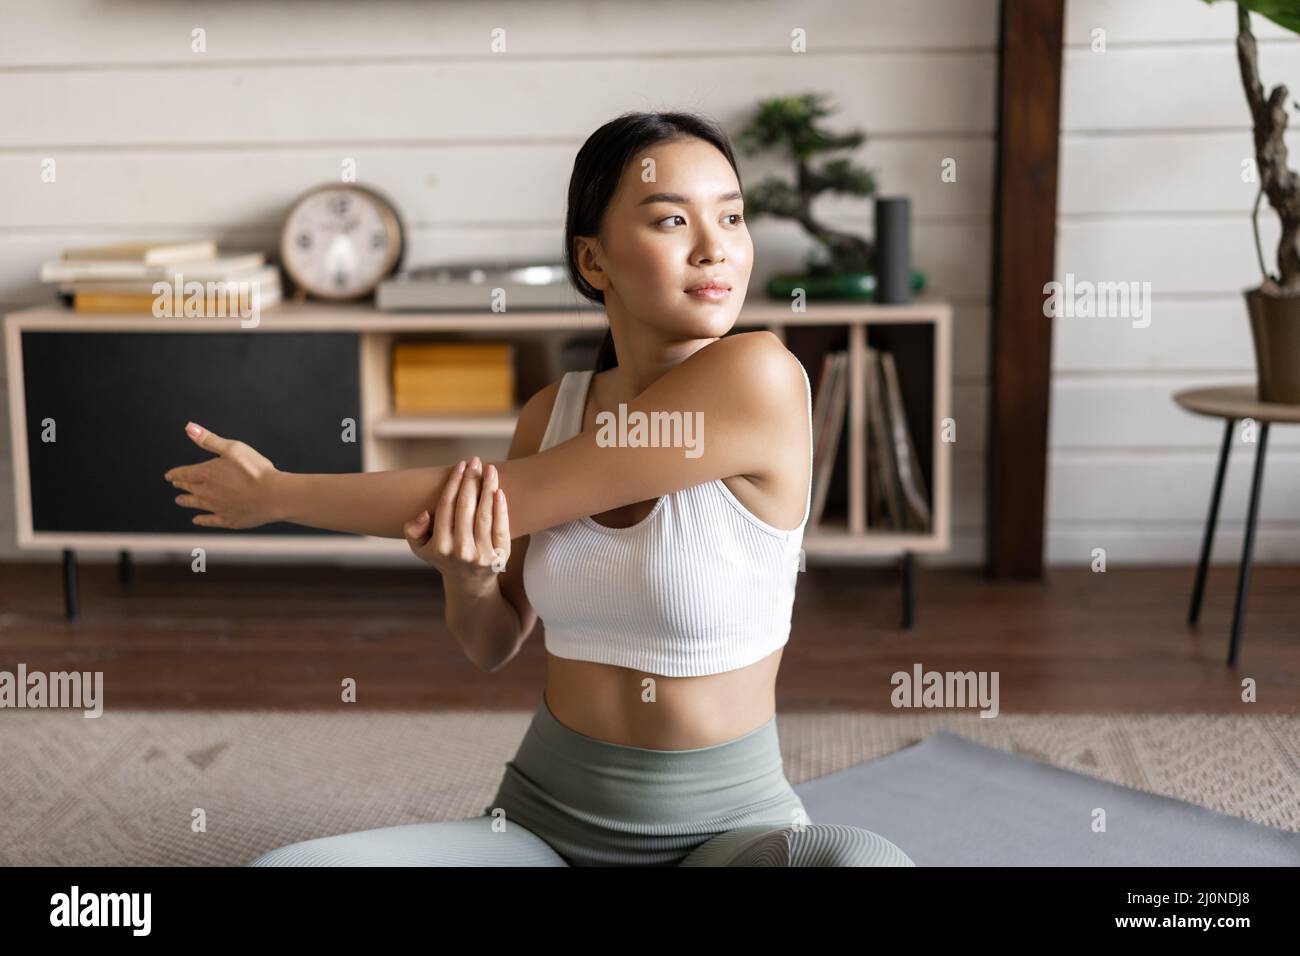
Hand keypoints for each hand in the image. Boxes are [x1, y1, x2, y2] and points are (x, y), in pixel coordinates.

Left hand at [164, 422, 281, 528]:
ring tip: (179, 501)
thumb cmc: (256, 469)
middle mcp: (208, 492)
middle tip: (176, 485)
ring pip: (197, 504)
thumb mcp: (232, 448)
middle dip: (182, 486)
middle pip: (190, 488)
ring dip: (187, 502)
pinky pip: (210, 520)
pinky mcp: (229, 520)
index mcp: (207, 473)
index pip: (185, 473)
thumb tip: (189, 428)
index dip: (176, 474)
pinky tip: (197, 520)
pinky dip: (202, 520)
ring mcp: (218, 508)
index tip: (169, 476)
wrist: (274, 495)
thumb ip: (209, 440)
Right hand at [404, 456, 510, 592]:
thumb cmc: (444, 557)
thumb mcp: (421, 548)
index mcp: (439, 545)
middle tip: (475, 461)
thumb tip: (424, 513)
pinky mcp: (499, 556)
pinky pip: (501, 528)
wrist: (470, 584)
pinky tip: (499, 491)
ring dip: (488, 488)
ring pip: (484, 515)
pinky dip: (501, 508)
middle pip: (466, 507)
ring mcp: (481, 554)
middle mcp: (460, 550)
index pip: (446, 506)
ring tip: (490, 469)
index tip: (460, 465)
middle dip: (471, 480)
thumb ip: (413, 531)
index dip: (453, 483)